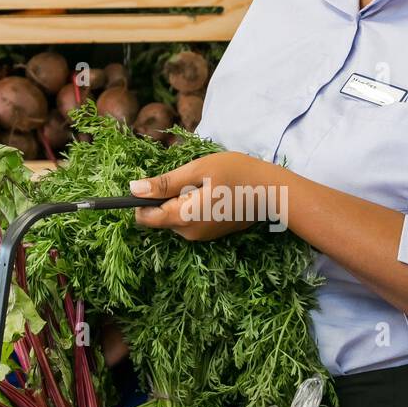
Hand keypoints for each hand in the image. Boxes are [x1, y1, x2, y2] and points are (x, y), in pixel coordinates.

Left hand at [130, 152, 274, 241]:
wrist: (273, 192)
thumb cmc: (237, 173)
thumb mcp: (198, 170)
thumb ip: (165, 183)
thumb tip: (134, 189)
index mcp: (183, 217)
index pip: (144, 217)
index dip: (141, 200)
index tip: (155, 183)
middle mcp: (189, 233)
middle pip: (159, 217)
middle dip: (165, 198)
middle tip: (190, 178)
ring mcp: (200, 236)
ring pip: (174, 218)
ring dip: (179, 200)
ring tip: (204, 184)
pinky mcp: (210, 234)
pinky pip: (189, 220)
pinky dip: (192, 206)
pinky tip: (212, 193)